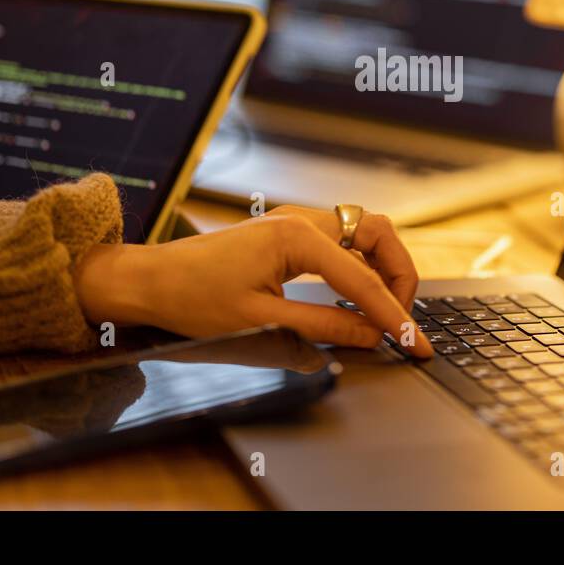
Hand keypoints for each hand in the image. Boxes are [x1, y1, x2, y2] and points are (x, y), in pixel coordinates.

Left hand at [73, 205, 431, 357]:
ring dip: (382, 267)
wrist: (149, 281)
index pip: (364, 279)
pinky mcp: (287, 233)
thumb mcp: (262, 322)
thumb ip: (323, 328)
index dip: (395, 316)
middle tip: (403, 319)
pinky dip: (360, 265)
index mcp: (297, 237)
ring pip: (363, 232)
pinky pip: (341, 241)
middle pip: (378, 234)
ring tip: (386, 310)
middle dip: (400, 275)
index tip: (414, 344)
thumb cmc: (193, 298)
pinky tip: (356, 297)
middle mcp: (302, 219)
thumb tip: (371, 336)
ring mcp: (295, 222)